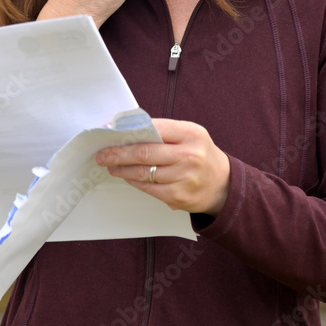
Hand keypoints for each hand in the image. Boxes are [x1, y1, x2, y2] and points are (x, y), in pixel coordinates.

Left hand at [94, 118, 230, 215]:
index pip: (153, 129)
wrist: (223, 185)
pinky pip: (149, 189)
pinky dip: (134, 182)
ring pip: (143, 173)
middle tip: (102, 155)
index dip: (129, 131)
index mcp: (190, 134)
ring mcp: (184, 178)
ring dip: (122, 169)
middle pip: (144, 153)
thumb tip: (127, 130)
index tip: (111, 133)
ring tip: (111, 165)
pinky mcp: (179, 197)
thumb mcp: (189, 135)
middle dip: (118, 154)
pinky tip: (127, 176)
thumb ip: (163, 131)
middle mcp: (189, 156)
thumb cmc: (199, 154)